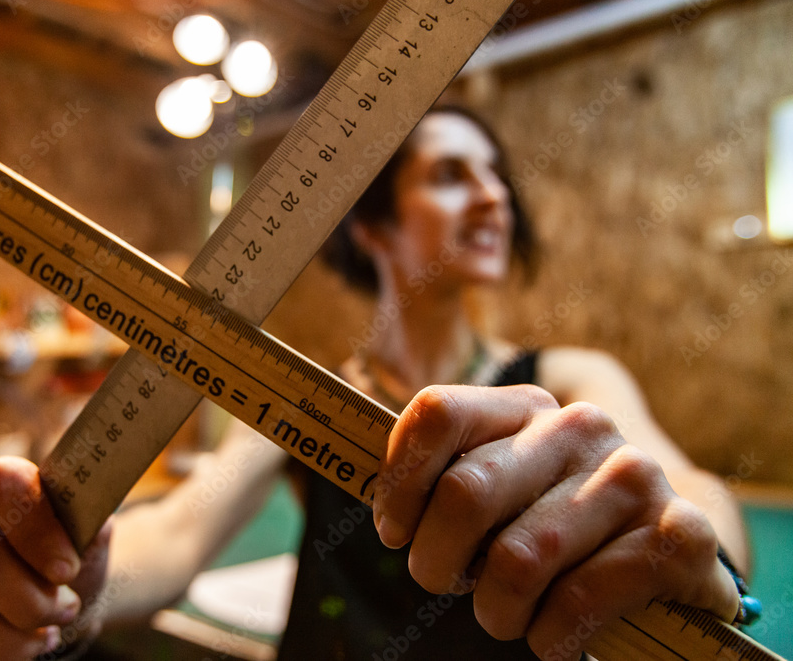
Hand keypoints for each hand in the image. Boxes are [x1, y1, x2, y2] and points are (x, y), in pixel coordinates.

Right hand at [0, 457, 111, 659]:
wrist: (48, 591)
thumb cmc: (69, 559)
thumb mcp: (92, 538)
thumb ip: (88, 528)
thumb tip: (82, 538)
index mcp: (4, 481)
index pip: (2, 484)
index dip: (34, 531)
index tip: (67, 572)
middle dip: (28, 603)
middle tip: (63, 613)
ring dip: (11, 642)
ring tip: (40, 638)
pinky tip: (5, 653)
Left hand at [371, 385, 738, 658]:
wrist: (665, 560)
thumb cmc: (553, 528)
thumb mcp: (498, 489)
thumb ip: (443, 477)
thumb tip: (369, 488)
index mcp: (526, 409)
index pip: (437, 414)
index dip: (398, 481)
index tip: (394, 530)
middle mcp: (580, 427)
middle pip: (466, 492)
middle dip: (436, 560)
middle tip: (443, 582)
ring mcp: (633, 476)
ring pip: (517, 559)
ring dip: (495, 611)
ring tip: (504, 616)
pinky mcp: (678, 535)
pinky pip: (576, 601)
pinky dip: (550, 637)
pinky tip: (554, 636)